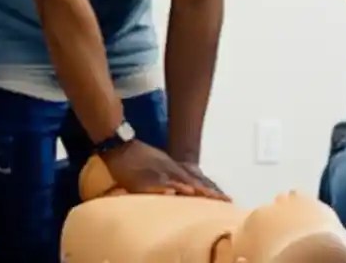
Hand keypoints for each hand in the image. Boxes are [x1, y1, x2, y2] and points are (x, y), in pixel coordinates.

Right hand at [103, 140, 227, 199]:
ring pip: (180, 182)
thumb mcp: (158, 163)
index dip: (211, 190)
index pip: (196, 180)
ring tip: (209, 198)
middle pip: (193, 181)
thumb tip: (180, 191)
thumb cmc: (137, 156)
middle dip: (209, 192)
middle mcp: (170, 169)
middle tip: (225, 200)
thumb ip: (170, 177)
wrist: (120, 145)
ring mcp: (159, 171)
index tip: (225, 198)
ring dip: (194, 190)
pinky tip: (178, 193)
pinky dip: (168, 188)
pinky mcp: (145, 176)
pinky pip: (158, 183)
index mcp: (173, 168)